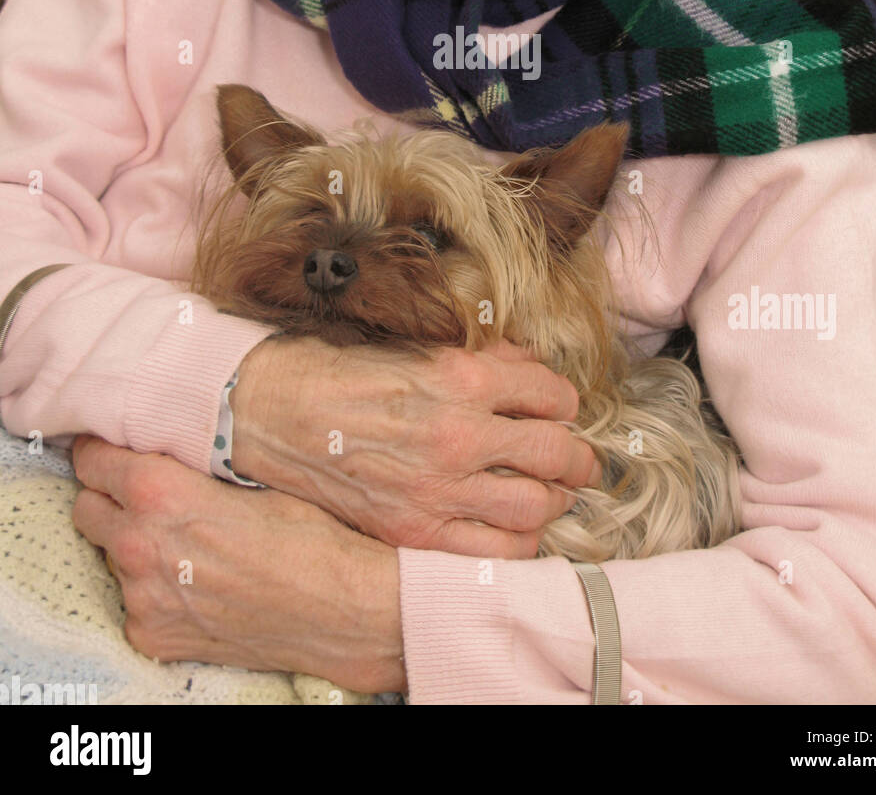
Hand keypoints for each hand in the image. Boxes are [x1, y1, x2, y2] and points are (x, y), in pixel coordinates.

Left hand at [71, 435, 405, 692]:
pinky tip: (195, 583)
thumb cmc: (306, 533)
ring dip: (134, 545)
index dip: (103, 452)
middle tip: (144, 496)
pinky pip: (132, 601)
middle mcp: (139, 544)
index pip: (93, 460)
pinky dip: (154, 590)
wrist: (336, 606)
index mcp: (159, 493)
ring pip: (110, 556)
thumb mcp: (250, 478)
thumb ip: (190, 468)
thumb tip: (167, 448)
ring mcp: (141, 596)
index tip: (112, 451)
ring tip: (185, 545)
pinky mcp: (151, 634)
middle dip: (109, 497)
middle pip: (85, 508)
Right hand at [230, 335, 600, 557]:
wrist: (274, 414)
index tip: (562, 408)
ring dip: (553, 499)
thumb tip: (530, 366)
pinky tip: (515, 529)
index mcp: (462, 377)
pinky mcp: (415, 531)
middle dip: (578, 456)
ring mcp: (438, 489)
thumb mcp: (416, 344)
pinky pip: (493, 551)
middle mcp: (459, 434)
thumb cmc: (341, 370)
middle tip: (580, 459)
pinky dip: (517, 542)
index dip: (565, 401)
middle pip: (556, 453)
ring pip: (535, 506)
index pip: (552, 394)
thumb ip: (481, 357)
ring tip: (551, 493)